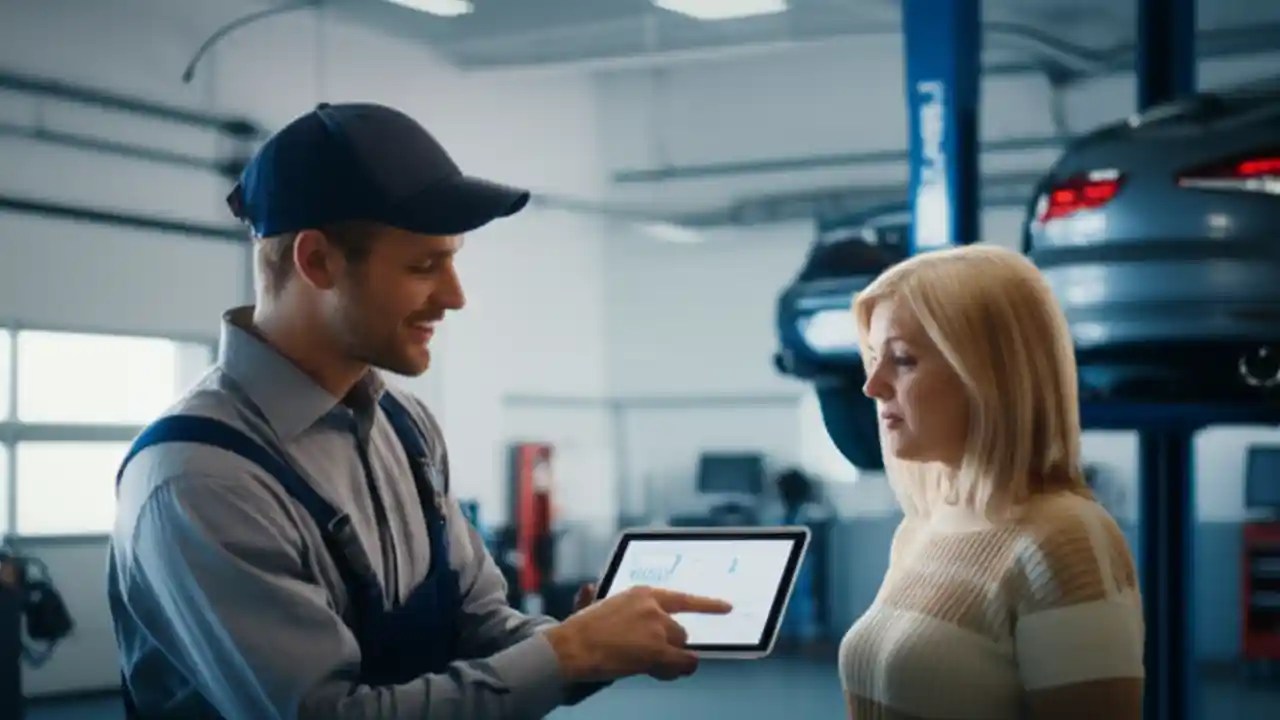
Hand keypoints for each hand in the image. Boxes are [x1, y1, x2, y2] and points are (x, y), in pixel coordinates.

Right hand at [544, 585, 731, 683]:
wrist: (571, 647)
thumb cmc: (579, 631)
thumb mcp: (596, 606)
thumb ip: (607, 602)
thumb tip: (594, 593)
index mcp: (642, 593)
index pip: (683, 598)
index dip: (706, 604)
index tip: (725, 607)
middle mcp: (654, 607)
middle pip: (680, 629)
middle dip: (670, 644)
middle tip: (652, 656)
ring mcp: (657, 628)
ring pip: (680, 646)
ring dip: (670, 658)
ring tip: (650, 666)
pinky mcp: (658, 650)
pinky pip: (684, 661)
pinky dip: (680, 669)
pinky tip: (667, 672)